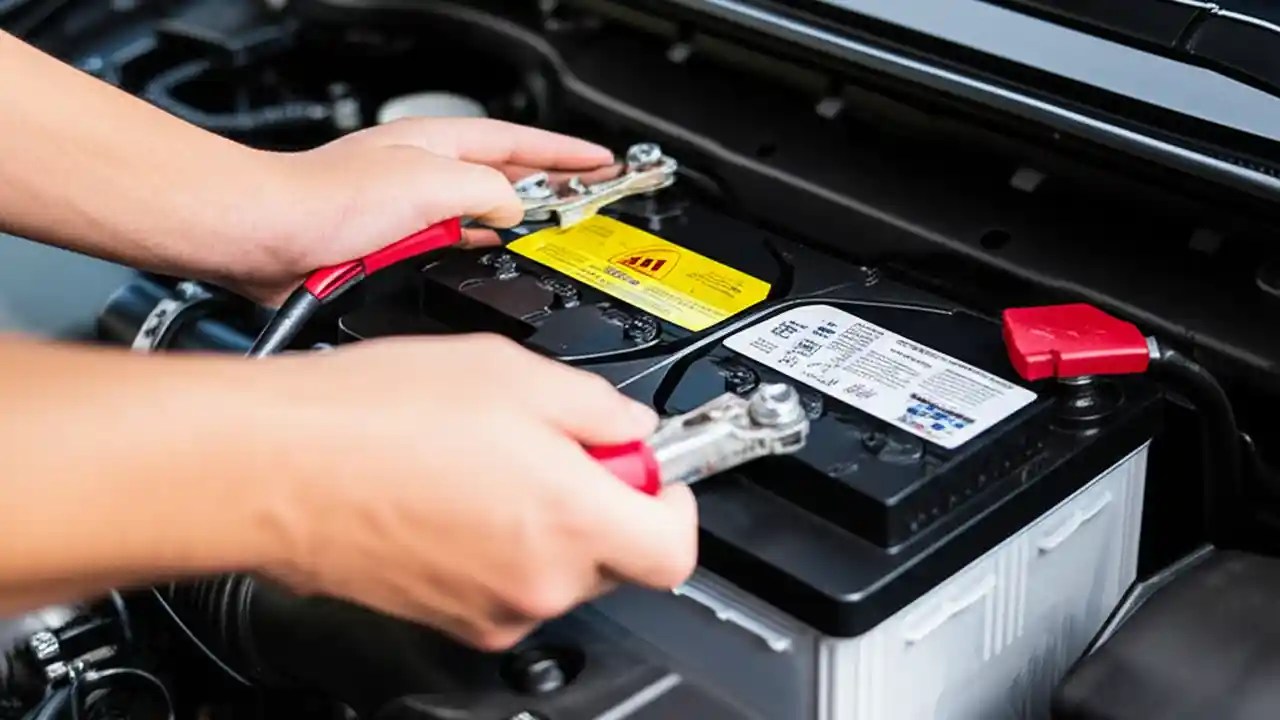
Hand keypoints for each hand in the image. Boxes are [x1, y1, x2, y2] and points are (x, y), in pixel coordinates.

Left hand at [233, 118, 617, 304]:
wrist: (268, 237)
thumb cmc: (324, 200)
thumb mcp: (427, 183)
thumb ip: (484, 192)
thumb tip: (512, 211)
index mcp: (438, 144)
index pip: (520, 143)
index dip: (567, 154)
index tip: (603, 163)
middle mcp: (425, 170)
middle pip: (506, 175)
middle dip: (551, 185)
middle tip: (590, 197)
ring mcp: (410, 206)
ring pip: (482, 212)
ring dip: (516, 221)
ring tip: (554, 228)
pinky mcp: (393, 242)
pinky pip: (454, 242)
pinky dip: (480, 248)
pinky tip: (490, 257)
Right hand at [262, 334, 697, 650]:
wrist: (273, 467)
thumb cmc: (372, 417)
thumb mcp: (512, 373)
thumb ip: (595, 406)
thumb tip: (627, 425)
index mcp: (571, 520)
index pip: (676, 547)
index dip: (675, 502)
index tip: (654, 472)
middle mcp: (537, 581)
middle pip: (616, 555)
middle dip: (603, 499)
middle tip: (559, 446)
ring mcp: (489, 608)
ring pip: (555, 568)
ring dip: (546, 519)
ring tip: (487, 460)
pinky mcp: (445, 619)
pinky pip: (501, 581)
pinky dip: (498, 542)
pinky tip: (453, 489)